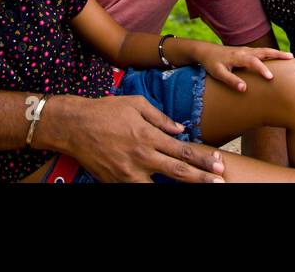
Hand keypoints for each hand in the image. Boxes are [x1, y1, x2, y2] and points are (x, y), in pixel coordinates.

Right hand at [35, 94, 230, 182]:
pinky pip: (139, 189)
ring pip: (160, 188)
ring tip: (198, 190)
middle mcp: (141, 157)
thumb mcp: (136, 104)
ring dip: (180, 189)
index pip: (182, 151)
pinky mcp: (117, 183)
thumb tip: (180, 130)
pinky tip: (165, 190)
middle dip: (201, 179)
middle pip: (178, 173)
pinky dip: (152, 189)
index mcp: (148, 136)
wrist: (74, 126)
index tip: (219, 164)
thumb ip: (160, 118)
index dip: (203, 159)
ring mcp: (128, 174)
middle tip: (220, 183)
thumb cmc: (105, 111)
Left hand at [185, 42, 294, 92]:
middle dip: (277, 55)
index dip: (262, 69)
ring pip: (264, 50)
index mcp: (238, 57)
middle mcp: (244, 51)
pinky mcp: (247, 52)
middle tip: (291, 58)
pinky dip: (271, 53)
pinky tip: (278, 58)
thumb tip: (244, 89)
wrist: (206, 51)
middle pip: (264, 51)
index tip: (271, 78)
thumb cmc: (212, 63)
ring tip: (290, 57)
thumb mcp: (218, 74)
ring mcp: (246, 50)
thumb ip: (230, 80)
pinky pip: (261, 52)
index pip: (253, 62)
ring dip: (277, 53)